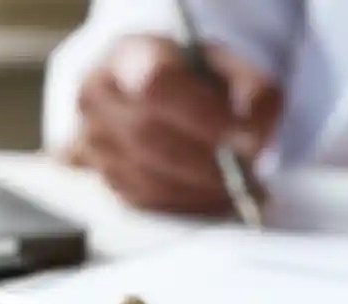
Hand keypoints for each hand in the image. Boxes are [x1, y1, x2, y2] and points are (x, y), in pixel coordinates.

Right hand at [63, 35, 282, 214]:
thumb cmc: (193, 77)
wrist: (146, 90)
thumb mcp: (229, 66)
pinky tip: (212, 196)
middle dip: (205, 162)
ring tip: (237, 188)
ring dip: (197, 189)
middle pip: (148, 135)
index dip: (204, 115)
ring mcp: (90, 139)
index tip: (247, 138)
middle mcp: (97, 95)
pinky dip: (184, 204)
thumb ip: (254, 92)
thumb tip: (257, 140)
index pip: (157, 83)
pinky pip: (141, 200)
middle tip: (249, 174)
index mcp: (129, 54)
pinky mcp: (99, 175)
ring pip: (144, 176)